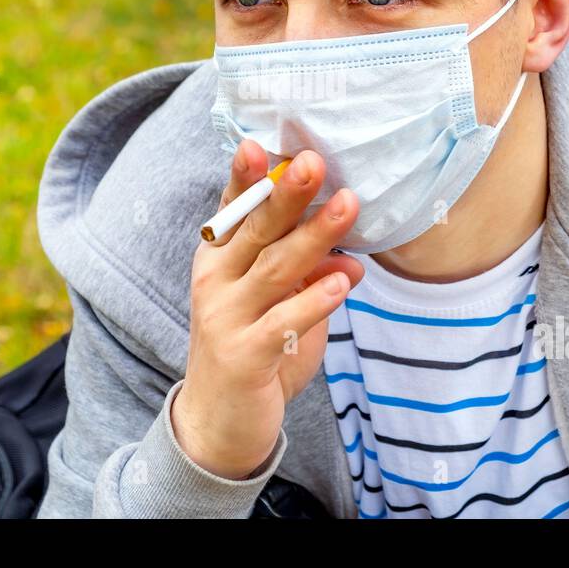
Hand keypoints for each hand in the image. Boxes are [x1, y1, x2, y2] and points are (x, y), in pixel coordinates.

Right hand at [172, 139, 362, 478]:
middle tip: (314, 162)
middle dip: (286, 195)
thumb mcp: (279, 305)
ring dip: (314, 236)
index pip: (232, 211)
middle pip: (256, 232)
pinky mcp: (244, 357)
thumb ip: (308, 276)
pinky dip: (314, 300)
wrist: (219, 424)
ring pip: (274, 270)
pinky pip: (284, 323)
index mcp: (218, 261)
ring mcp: (226, 319)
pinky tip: (344, 281)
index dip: (244, 178)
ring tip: (348, 205)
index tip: (258, 143)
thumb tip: (353, 257)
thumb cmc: (253, 351)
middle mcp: (215, 283)